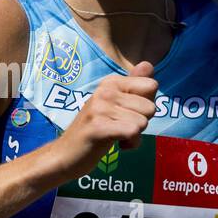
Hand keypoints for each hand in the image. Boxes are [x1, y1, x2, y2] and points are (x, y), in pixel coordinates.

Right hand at [47, 60, 158, 180]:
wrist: (66, 154)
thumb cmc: (96, 129)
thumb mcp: (116, 103)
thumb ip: (134, 84)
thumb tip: (148, 64)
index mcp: (111, 82)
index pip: (151, 85)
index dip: (145, 105)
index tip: (127, 113)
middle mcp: (104, 91)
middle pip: (150, 107)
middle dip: (141, 122)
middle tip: (120, 127)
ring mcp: (99, 108)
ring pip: (143, 122)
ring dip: (134, 136)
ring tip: (116, 136)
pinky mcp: (98, 127)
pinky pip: (133, 132)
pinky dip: (131, 144)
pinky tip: (118, 145)